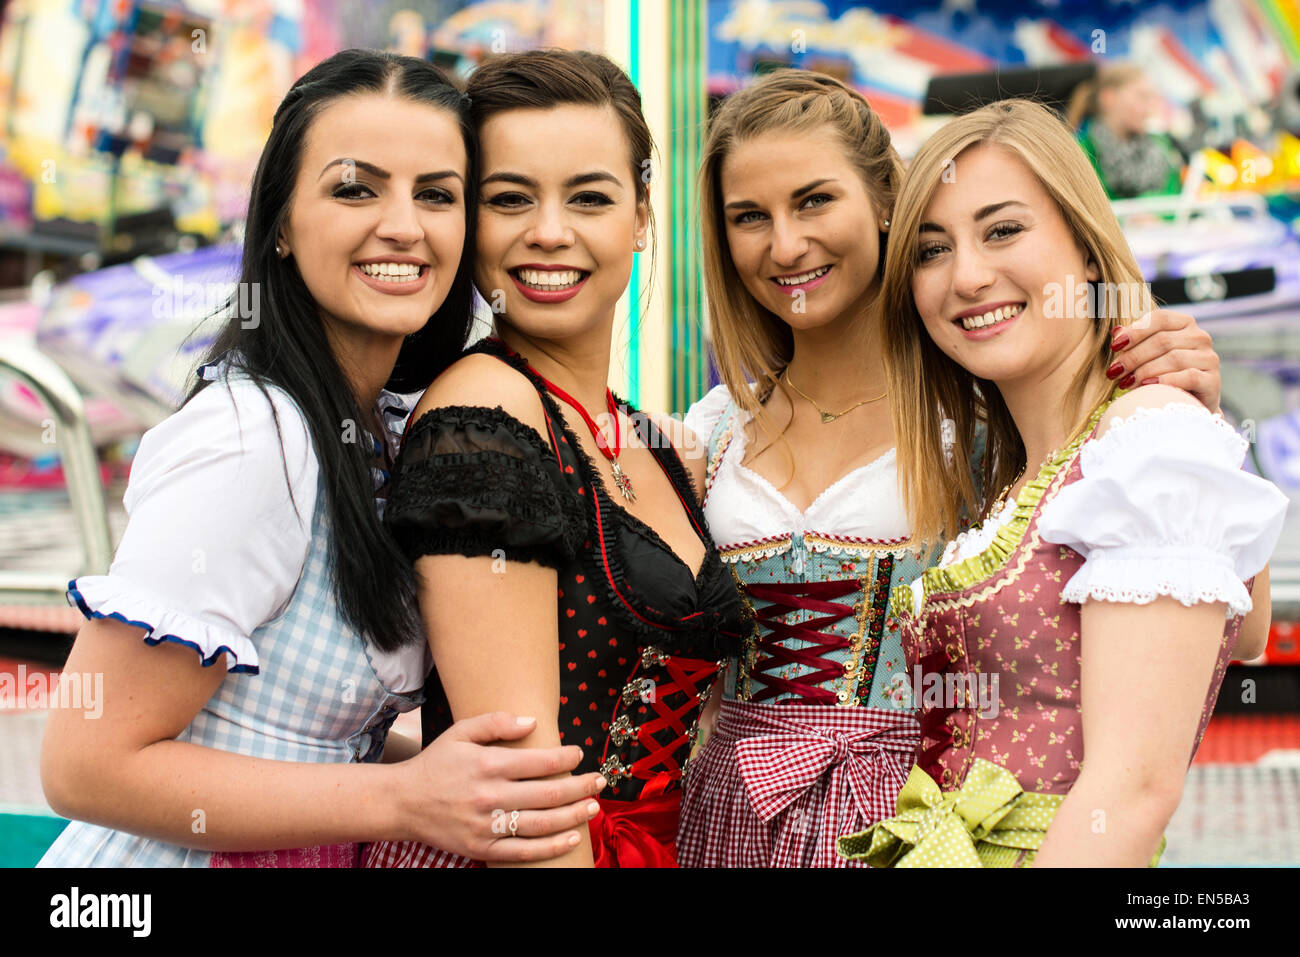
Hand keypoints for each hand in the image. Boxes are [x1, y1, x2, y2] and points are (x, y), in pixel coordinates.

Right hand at [394, 711, 604, 862]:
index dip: (566, 757)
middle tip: (600, 781)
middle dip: (580, 786)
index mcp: (488, 764)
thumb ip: (495, 722)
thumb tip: (531, 722)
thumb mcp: (460, 733)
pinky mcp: (482, 849)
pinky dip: (551, 846)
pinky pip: (524, 852)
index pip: (540, 761)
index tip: (579, 754)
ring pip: (542, 823)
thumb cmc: (436, 764)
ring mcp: (487, 826)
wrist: (403, 803)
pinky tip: (572, 837)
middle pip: (549, 793)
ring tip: (593, 806)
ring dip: (574, 815)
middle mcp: (490, 795)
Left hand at [1108, 310, 1220, 412]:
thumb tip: (1116, 331)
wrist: (1187, 403)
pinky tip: (1147, 385)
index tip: (1115, 346)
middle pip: (1163, 340)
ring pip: (1173, 358)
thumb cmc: (1161, 374)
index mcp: (1184, 323)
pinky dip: (1165, 380)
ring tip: (1125, 383)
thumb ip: (1134, 341)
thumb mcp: (1146, 355)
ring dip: (1145, 371)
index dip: (1135, 331)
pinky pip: (1188, 376)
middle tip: (1114, 371)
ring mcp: (1208, 358)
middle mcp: (1200, 337)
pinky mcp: (1212, 380)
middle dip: (1134, 356)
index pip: (1159, 318)